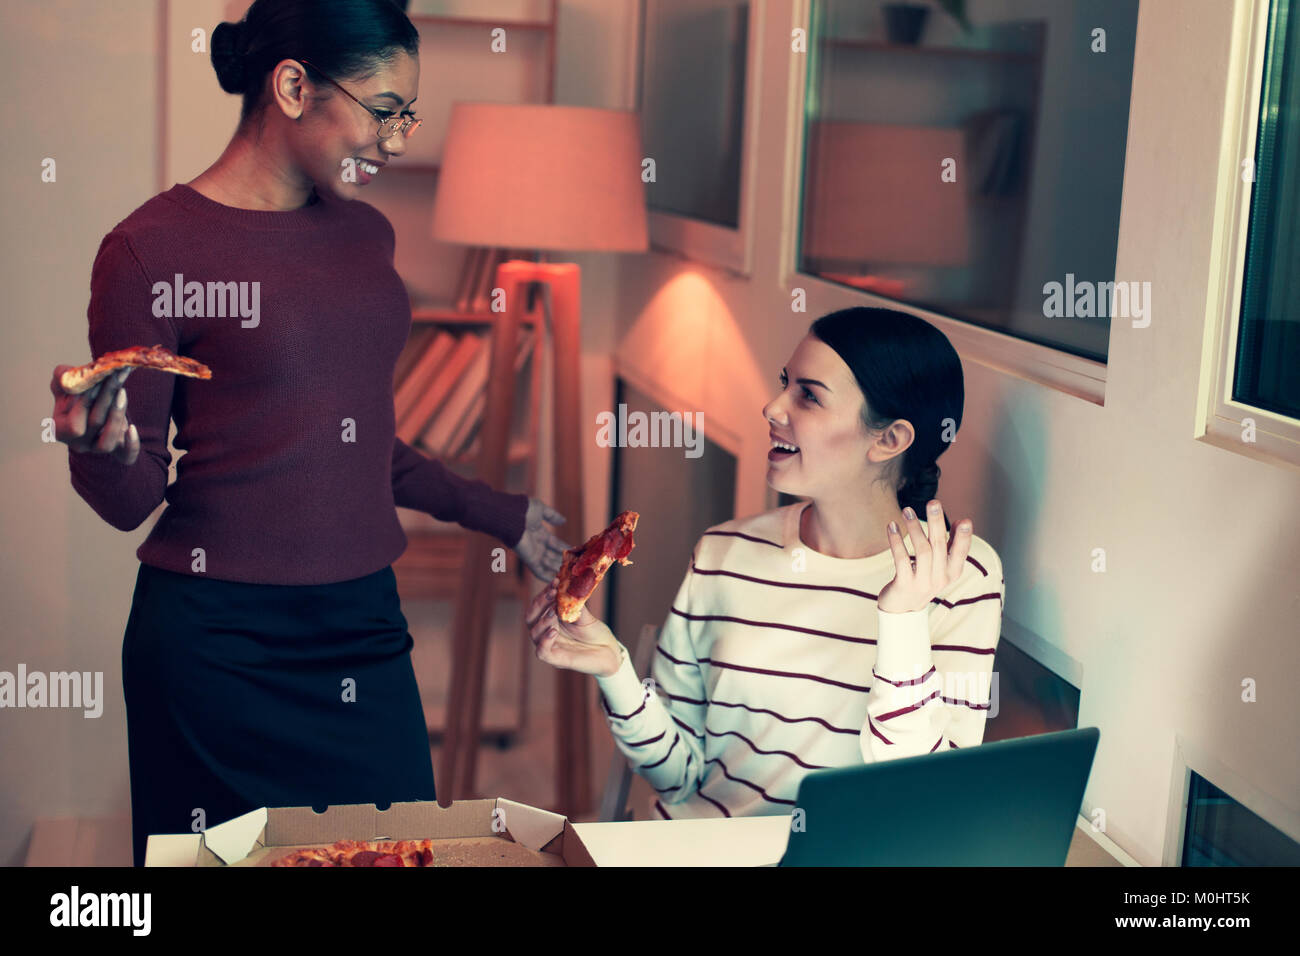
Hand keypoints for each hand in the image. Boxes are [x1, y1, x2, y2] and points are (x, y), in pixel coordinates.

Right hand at [50, 365, 139, 464]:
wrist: (97, 404)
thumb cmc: (78, 391)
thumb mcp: (67, 381)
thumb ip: (63, 376)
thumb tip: (66, 375)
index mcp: (60, 430)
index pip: (73, 423)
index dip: (84, 402)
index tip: (96, 379)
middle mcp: (78, 444)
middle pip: (94, 425)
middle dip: (106, 398)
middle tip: (116, 376)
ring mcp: (98, 449)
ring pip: (108, 442)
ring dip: (117, 415)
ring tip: (122, 391)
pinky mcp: (119, 451)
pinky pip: (126, 456)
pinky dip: (131, 445)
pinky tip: (132, 428)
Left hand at [514, 497, 569, 581]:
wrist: (511, 517)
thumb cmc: (524, 511)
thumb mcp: (541, 510)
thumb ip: (553, 516)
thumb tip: (564, 521)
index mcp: (540, 533)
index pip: (555, 543)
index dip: (565, 548)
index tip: (575, 552)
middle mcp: (537, 544)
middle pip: (553, 555)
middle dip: (564, 560)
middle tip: (576, 565)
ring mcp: (533, 553)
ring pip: (548, 564)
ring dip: (558, 569)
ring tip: (571, 574)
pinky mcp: (529, 560)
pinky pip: (539, 571)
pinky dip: (547, 576)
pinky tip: (557, 581)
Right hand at [525, 582, 621, 676]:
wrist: (609, 652)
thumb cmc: (594, 633)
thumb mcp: (585, 615)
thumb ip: (575, 604)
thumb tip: (569, 585)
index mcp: (550, 619)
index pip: (538, 605)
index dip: (544, 594)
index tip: (555, 582)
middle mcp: (546, 632)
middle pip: (531, 617)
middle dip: (540, 603)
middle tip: (552, 593)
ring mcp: (550, 645)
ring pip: (534, 633)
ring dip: (543, 620)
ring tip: (554, 612)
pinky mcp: (556, 659)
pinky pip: (542, 652)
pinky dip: (544, 642)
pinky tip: (553, 631)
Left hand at [877, 500, 972, 614]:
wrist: (903, 609)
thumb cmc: (923, 578)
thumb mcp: (941, 565)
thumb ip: (951, 545)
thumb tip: (962, 521)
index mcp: (952, 572)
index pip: (961, 553)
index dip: (964, 538)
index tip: (965, 521)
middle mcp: (940, 578)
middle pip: (939, 546)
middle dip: (937, 523)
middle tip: (933, 502)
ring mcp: (922, 583)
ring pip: (922, 551)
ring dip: (914, 528)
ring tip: (906, 510)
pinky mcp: (904, 584)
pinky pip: (902, 559)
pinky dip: (896, 541)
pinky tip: (891, 526)